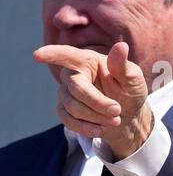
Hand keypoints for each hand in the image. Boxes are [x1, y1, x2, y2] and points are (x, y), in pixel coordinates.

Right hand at [34, 41, 152, 158]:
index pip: (66, 55)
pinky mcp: (64, 110)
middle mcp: (72, 75)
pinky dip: (86, 127)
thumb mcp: (133, 78)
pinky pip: (68, 120)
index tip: (37, 56)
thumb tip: (121, 46)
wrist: (128, 116)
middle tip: (117, 110)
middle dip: (97, 102)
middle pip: (75, 88)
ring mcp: (66, 93)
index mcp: (87, 61)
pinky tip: (101, 129)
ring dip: (96, 116)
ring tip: (116, 119)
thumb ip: (123, 66)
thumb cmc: (129, 91)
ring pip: (73, 106)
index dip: (52, 54)